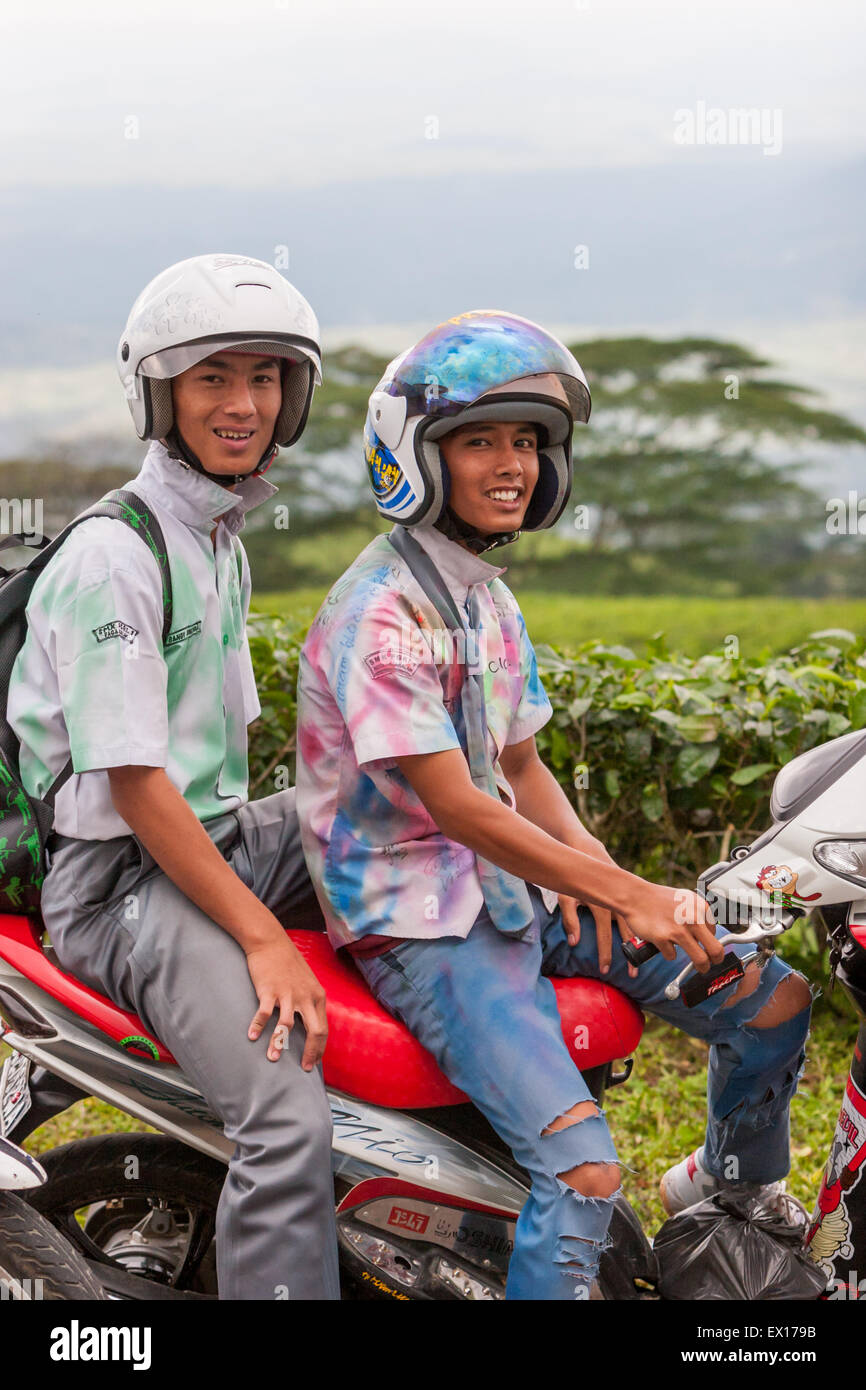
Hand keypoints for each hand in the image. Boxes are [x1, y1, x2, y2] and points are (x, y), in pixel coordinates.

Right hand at [244, 935, 327, 1068]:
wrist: (271, 942)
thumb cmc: (288, 963)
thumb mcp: (307, 981)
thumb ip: (310, 1001)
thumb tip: (310, 1022)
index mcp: (317, 996)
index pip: (323, 1029)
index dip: (319, 1048)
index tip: (313, 1062)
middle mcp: (306, 996)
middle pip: (314, 1031)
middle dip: (310, 1052)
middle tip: (304, 1067)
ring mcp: (288, 993)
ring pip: (286, 1025)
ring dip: (279, 1044)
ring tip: (273, 1058)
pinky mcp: (269, 990)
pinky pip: (264, 1013)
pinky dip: (258, 1027)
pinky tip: (252, 1037)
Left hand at [559, 839, 636, 975]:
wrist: (590, 855)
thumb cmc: (577, 881)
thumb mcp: (567, 899)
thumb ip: (570, 920)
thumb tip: (573, 942)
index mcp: (601, 908)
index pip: (604, 937)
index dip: (604, 954)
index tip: (605, 970)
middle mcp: (616, 907)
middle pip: (627, 937)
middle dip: (631, 957)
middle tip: (633, 975)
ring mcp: (626, 902)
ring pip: (638, 927)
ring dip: (644, 944)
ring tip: (648, 959)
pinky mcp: (630, 898)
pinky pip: (642, 917)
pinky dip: (648, 928)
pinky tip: (656, 939)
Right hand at [618, 881, 722, 972]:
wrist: (635, 896)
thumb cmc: (658, 899)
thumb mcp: (685, 899)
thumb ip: (698, 914)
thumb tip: (708, 933)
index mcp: (700, 907)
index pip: (715, 934)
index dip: (711, 942)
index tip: (708, 948)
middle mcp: (693, 919)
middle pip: (715, 950)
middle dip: (715, 961)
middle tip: (711, 964)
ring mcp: (679, 930)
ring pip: (700, 959)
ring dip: (700, 966)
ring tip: (698, 967)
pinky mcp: (664, 939)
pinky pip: (672, 956)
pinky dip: (668, 953)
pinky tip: (664, 944)